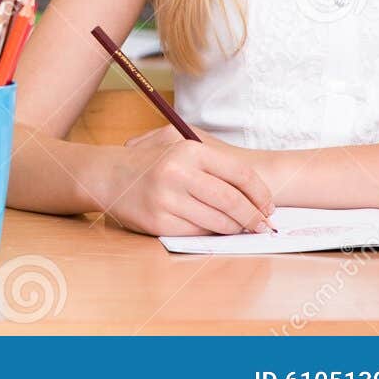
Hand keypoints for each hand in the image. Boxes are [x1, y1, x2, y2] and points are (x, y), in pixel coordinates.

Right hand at [98, 124, 273, 235]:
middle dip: (254, 217)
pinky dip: (210, 233)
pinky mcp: (158, 223)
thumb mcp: (178, 145)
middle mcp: (178, 173)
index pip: (240, 174)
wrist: (108, 175)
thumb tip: (253, 189)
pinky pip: (197, 233)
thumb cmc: (151, 161)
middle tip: (263, 225)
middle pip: (232, 202)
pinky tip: (214, 229)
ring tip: (242, 227)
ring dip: (235, 228)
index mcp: (189, 150)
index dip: (260, 193)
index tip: (269, 206)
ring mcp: (166, 200)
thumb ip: (212, 160)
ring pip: (218, 222)